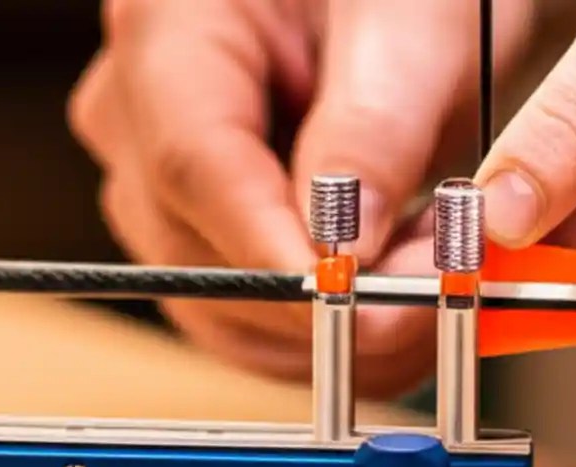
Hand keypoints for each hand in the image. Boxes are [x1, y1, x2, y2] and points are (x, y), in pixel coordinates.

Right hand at [70, 0, 532, 396]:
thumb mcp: (413, 20)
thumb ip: (376, 125)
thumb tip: (343, 246)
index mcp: (166, 25)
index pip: (196, 167)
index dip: (277, 257)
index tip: (360, 307)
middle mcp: (137, 107)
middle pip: (197, 251)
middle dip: (324, 301)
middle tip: (438, 292)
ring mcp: (156, 173)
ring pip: (219, 304)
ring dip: (331, 327)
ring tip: (428, 278)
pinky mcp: (196, 222)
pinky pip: (243, 313)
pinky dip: (323, 328)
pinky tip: (395, 293)